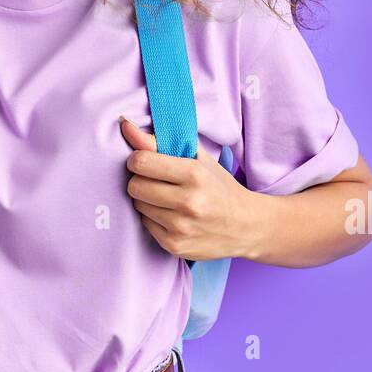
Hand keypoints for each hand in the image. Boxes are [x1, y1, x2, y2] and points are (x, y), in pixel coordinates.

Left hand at [120, 115, 260, 260]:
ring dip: (146, 199)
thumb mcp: (198, 159)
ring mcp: (181, 227)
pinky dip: (153, 218)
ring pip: (138, 205)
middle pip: (135, 185)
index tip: (145, 161)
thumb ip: (160, 141)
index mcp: (195, 174)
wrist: (246, 226)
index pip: (141, 162)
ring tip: (167, 199)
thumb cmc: (219, 187)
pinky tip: (171, 216)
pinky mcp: (175, 246)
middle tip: (156, 180)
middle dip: (140, 180)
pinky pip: (145, 225)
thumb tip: (126, 125)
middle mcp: (189, 202)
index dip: (137, 159)